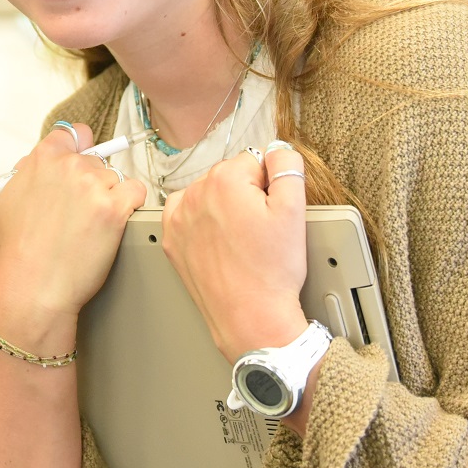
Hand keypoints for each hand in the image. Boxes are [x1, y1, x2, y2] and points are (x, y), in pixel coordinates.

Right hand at [0, 122, 146, 344]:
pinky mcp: (114, 208)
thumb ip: (31, 172)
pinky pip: (136, 192)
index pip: (73, 133)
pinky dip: (130, 205)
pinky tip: (113, 222)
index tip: (84, 158)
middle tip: (81, 211)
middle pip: (97, 161)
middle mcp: (69, 167)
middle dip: (93, 182)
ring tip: (90, 226)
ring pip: (116, 179)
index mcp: (43, 159)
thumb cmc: (22, 252)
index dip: (80, 148)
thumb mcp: (11, 198)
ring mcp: (94, 186)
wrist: (34, 286)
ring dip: (110, 197)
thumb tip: (44, 161)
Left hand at [162, 143, 309, 364]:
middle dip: (247, 196)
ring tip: (242, 241)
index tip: (272, 213)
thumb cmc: (272, 272)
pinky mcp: (172, 240)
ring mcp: (179, 218)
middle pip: (230, 177)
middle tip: (260, 231)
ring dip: (225, 208)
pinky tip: (221, 243)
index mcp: (224, 180)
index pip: (255, 161)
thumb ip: (287, 166)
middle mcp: (195, 194)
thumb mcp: (294, 210)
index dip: (270, 187)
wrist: (251, 318)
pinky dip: (204, 223)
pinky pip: (189, 216)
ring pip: (210, 195)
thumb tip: (278, 149)